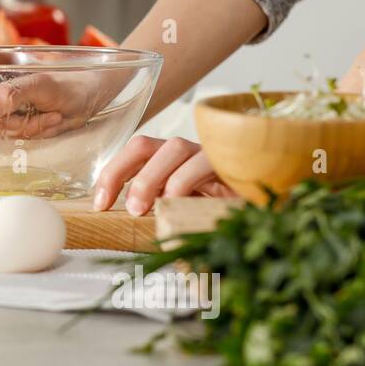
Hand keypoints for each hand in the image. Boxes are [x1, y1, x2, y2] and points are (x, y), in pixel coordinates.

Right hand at [0, 55, 135, 138]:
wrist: (95, 95)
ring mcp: (2, 104)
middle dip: (1, 116)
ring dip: (24, 125)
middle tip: (28, 113)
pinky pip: (10, 134)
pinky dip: (32, 131)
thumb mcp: (45, 84)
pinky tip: (50, 121)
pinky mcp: (13, 121)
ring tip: (51, 115)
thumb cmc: (72, 80)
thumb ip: (17, 92)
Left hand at [92, 136, 237, 214]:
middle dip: (122, 172)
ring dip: (151, 178)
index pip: (132, 152)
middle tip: (121, 208)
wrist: (265, 215)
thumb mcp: (181, 214)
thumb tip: (124, 220)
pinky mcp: (231, 164)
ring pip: (174, 148)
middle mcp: (186, 153)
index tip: (99, 204)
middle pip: (144, 144)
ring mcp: (209, 154)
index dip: (111, 173)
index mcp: (169, 162)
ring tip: (142, 210)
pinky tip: (176, 204)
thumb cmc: (220, 216)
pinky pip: (204, 162)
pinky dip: (184, 182)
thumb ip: (157, 209)